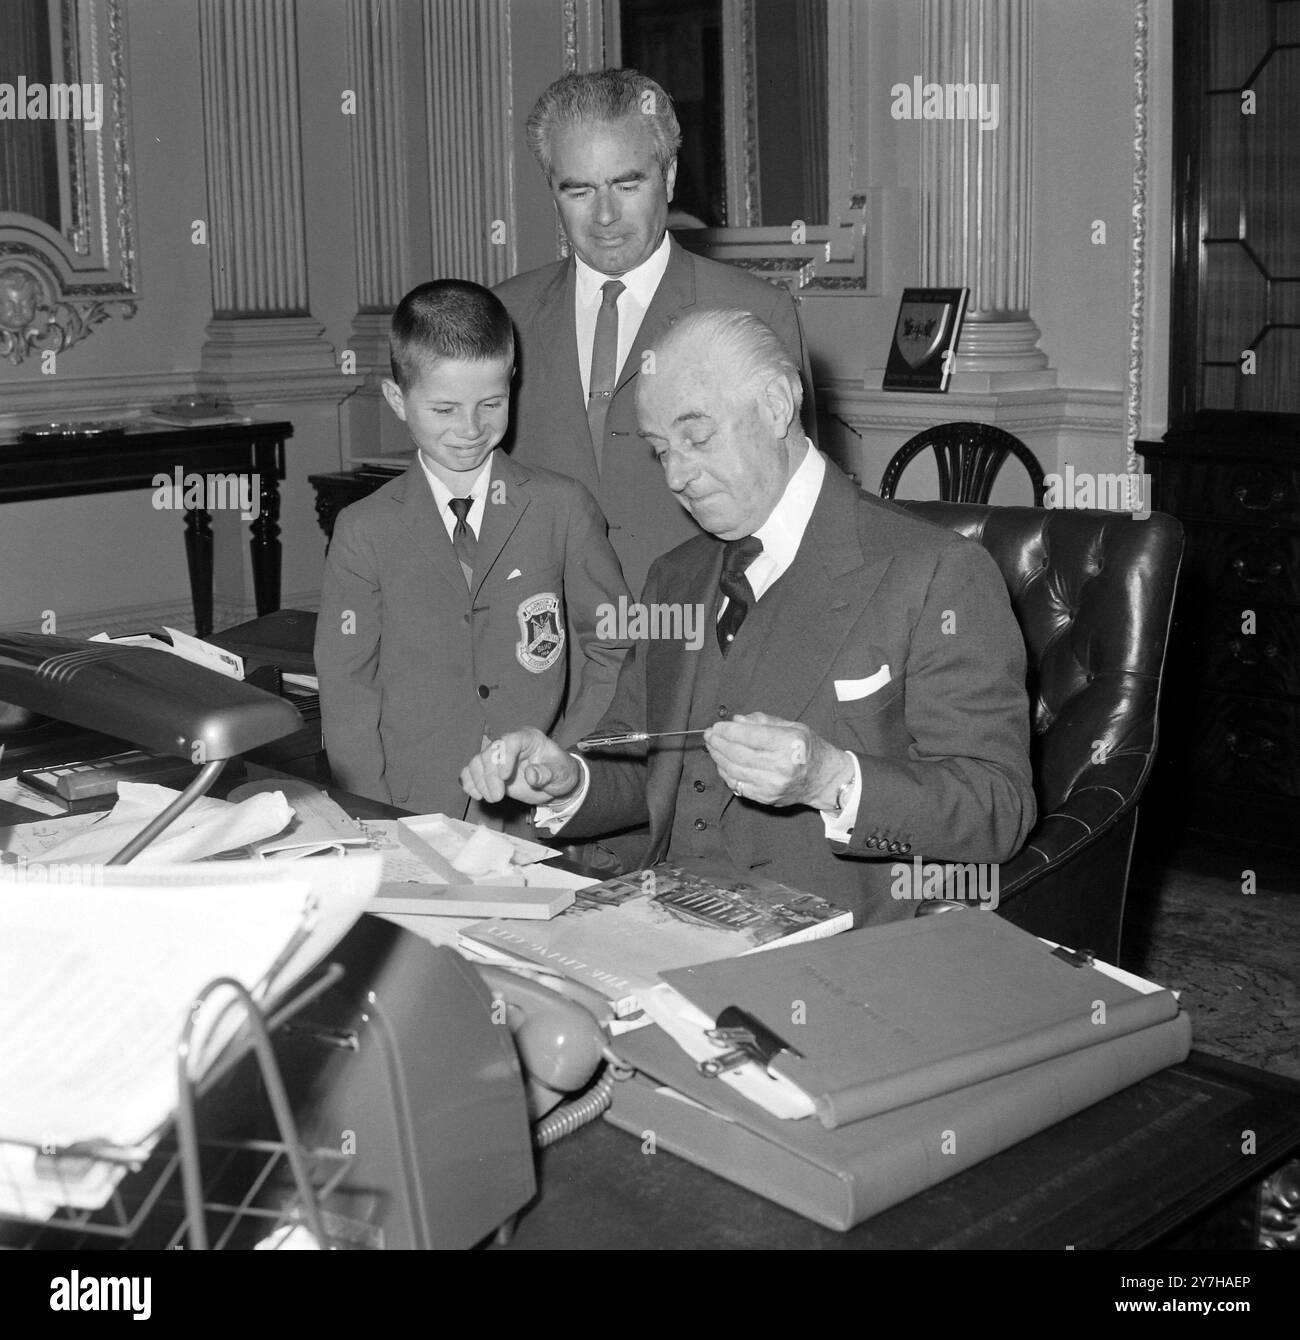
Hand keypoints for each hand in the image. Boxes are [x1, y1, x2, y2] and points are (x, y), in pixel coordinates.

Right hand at [460, 729, 581, 805]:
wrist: (555, 784)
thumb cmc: (561, 772)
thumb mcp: (561, 773)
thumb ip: (547, 773)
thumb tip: (531, 775)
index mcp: (528, 738)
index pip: (510, 741)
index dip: (504, 758)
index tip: (505, 778)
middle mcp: (510, 745)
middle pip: (490, 752)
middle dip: (489, 776)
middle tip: (497, 797)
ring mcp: (498, 758)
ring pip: (478, 762)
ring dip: (479, 781)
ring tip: (492, 798)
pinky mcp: (490, 772)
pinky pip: (472, 772)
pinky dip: (470, 783)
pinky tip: (477, 795)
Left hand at [704, 712, 852, 809]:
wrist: (823, 779)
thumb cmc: (808, 749)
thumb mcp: (792, 726)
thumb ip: (762, 721)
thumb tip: (736, 720)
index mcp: (789, 744)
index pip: (750, 736)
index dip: (728, 730)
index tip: (717, 725)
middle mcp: (781, 766)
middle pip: (737, 753)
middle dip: (718, 742)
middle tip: (709, 734)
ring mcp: (772, 785)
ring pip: (733, 770)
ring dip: (717, 757)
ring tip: (712, 746)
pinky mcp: (766, 798)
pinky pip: (737, 784)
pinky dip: (726, 772)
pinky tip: (722, 762)